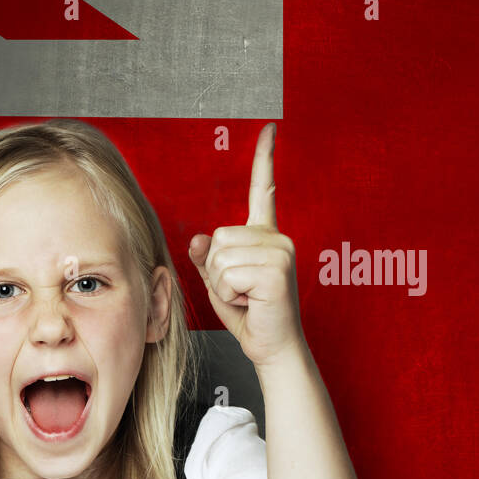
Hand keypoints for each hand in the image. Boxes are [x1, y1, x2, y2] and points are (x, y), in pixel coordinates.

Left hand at [187, 122, 306, 369]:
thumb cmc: (251, 316)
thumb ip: (210, 259)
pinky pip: (228, 274)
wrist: (274, 348)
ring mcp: (280, 252)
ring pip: (219, 256)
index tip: (270, 129)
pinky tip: (251, 302)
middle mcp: (277, 238)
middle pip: (218, 238)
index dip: (265, 158)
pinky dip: (229, 294)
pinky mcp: (277, 270)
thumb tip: (198, 240)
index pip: (263, 190)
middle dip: (215, 270)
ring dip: (222, 284)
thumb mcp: (221, 283)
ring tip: (246, 297)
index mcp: (267, 236)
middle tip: (240, 291)